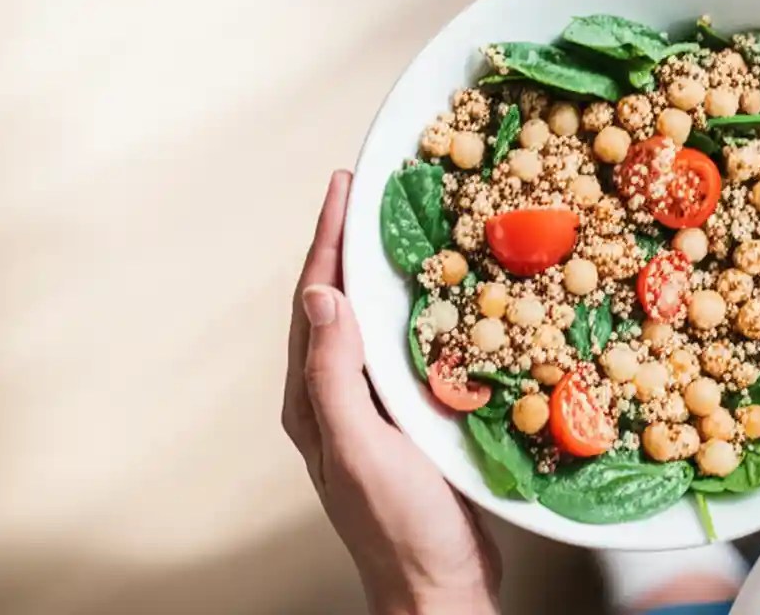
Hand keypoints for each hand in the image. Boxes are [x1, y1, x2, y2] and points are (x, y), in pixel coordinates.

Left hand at [283, 171, 499, 614]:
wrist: (439, 586)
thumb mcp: (360, 447)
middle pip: (339, 303)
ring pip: (373, 324)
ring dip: (385, 273)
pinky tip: (445, 298)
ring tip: (407, 228)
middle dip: (350, 243)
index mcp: (314, 399)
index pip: (314, 301)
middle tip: (375, 191)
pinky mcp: (410, 420)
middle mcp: (337, 397)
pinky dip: (419, 313)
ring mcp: (373, 408)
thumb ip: (334, 374)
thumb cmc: (399, 528)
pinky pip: (407, 351)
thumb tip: (320, 294)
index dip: (326, 239)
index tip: (343, 185)